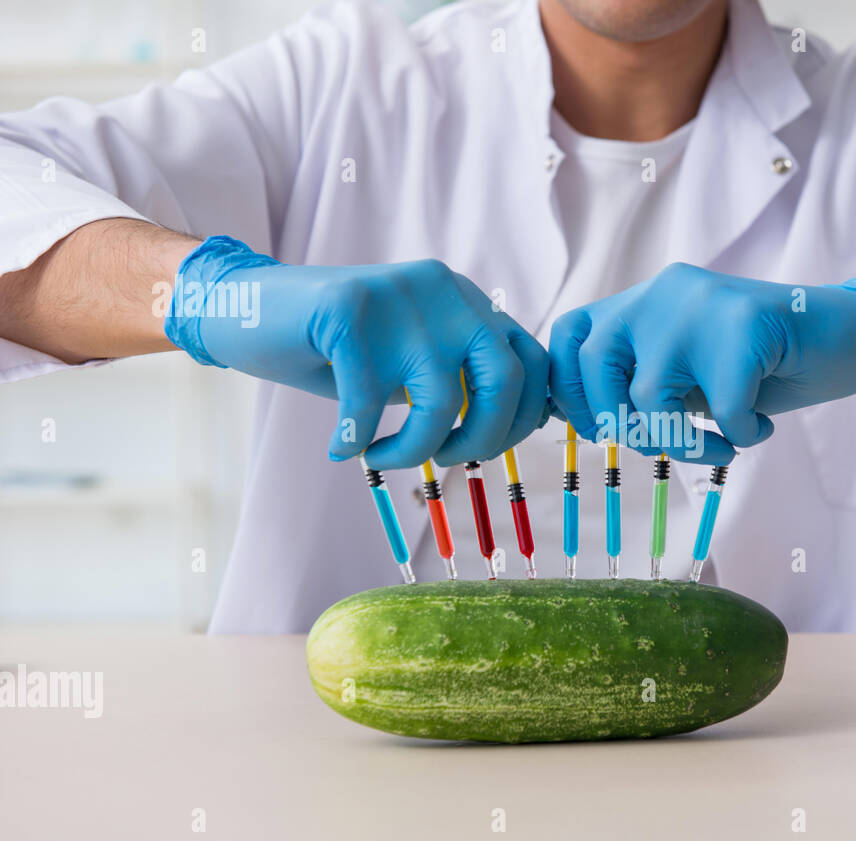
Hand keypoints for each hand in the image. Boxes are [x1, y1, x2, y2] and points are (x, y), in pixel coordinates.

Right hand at [165, 236, 546, 468]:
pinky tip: (341, 448)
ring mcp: (398, 298)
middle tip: (446, 460)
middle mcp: (445, 292)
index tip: (491, 447)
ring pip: (439, 397)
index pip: (531, 359)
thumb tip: (520, 426)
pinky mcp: (345, 312)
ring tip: (383, 458)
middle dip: (483, 438)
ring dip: (414, 448)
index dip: (524, 414)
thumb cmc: (339, 352)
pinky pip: (368, 400)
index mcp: (468, 303)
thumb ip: (462, 382)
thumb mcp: (414, 365)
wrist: (252, 309)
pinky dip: (356, 439)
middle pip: (504, 378)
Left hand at [547, 263, 855, 463]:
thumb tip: (580, 420)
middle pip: (594, 366)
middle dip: (621, 424)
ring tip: (720, 446)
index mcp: (646, 300)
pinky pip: (721, 411)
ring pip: (649, 395)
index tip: (601, 429)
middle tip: (664, 443)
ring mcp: (705, 306)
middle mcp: (666, 292)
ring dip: (685, 444)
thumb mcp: (689, 372)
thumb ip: (640, 381)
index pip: (569, 334)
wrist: (851, 335)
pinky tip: (762, 426)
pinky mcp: (747, 327)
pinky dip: (743, 436)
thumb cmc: (765, 366)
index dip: (568, 390)